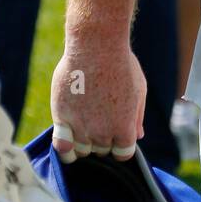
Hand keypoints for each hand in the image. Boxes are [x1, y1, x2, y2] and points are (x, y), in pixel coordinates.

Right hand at [50, 40, 145, 162]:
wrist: (96, 47)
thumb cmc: (121, 64)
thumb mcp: (139, 89)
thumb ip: (137, 116)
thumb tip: (137, 136)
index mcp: (125, 128)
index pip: (123, 154)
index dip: (121, 146)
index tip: (118, 135)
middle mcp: (103, 133)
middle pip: (102, 150)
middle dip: (103, 139)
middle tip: (100, 118)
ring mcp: (82, 127)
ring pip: (82, 150)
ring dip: (85, 142)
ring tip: (85, 123)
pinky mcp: (62, 118)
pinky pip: (61, 146)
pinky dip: (65, 149)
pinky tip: (67, 142)